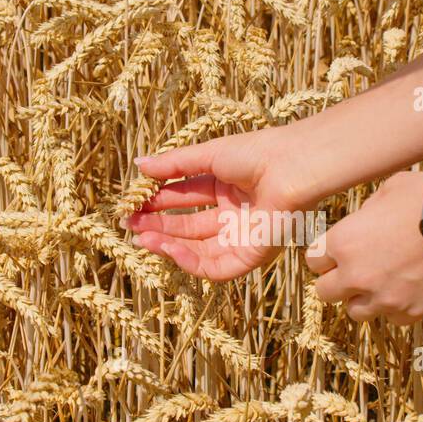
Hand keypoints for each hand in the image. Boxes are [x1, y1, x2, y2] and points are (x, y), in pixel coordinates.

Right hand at [127, 126, 315, 280]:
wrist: (292, 166)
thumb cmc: (257, 153)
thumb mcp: (208, 156)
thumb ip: (173, 164)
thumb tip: (139, 165)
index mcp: (226, 188)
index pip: (185, 199)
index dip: (157, 202)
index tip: (132, 204)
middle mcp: (233, 214)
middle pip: (188, 227)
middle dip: (158, 226)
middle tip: (130, 224)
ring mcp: (242, 236)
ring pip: (199, 250)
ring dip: (169, 245)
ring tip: (143, 237)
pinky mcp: (252, 255)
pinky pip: (218, 268)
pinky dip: (191, 262)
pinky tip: (170, 249)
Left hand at [306, 171, 422, 324]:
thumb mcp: (389, 189)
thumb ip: (367, 212)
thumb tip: (365, 221)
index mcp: (344, 242)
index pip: (314, 260)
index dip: (325, 256)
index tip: (338, 253)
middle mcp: (356, 276)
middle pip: (326, 292)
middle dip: (338, 281)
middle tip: (356, 271)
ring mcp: (383, 299)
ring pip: (356, 312)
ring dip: (363, 299)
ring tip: (382, 283)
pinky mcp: (410, 313)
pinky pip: (392, 318)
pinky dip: (396, 307)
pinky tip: (409, 289)